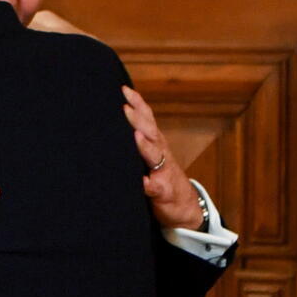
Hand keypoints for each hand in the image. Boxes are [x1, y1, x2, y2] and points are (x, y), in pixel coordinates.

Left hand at [122, 86, 203, 230]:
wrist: (184, 207)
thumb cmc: (160, 175)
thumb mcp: (150, 154)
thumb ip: (137, 138)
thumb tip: (112, 119)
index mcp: (155, 142)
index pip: (147, 118)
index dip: (137, 103)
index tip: (124, 89)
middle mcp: (160, 153)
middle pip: (150, 133)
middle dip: (138, 119)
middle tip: (124, 107)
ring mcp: (163, 172)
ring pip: (155, 156)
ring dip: (145, 146)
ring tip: (136, 136)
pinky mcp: (163, 192)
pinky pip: (155, 187)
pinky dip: (148, 184)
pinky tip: (142, 182)